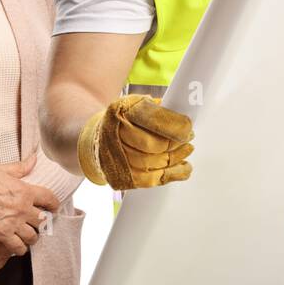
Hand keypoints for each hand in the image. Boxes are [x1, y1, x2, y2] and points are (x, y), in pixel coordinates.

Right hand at [0, 154, 58, 255]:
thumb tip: (34, 159)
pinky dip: (19, 249)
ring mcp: (13, 222)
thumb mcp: (0, 169)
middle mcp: (22, 207)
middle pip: (43, 220)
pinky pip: (18, 247)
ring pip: (33, 236)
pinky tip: (16, 246)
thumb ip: (20, 168)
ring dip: (32, 237)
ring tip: (28, 237)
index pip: (49, 199)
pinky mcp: (1, 234)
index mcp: (24, 190)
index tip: (52, 208)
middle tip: (37, 224)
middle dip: (42, 223)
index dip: (53, 205)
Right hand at [77, 94, 193, 189]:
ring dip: (176, 158)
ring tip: (187, 150)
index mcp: (119, 112)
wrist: (94, 142)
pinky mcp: (123, 177)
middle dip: (176, 143)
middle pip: (154, 144)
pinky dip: (172, 174)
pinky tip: (184, 168)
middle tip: (190, 138)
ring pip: (154, 163)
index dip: (175, 125)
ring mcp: (118, 159)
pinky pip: (152, 179)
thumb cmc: (119, 122)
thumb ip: (153, 107)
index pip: (153, 120)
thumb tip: (181, 114)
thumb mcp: (131, 105)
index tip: (189, 126)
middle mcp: (116, 136)